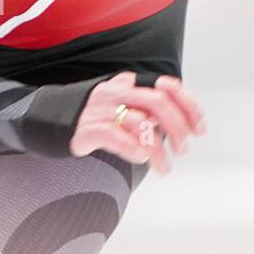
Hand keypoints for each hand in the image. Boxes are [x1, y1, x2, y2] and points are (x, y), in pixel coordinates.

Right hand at [69, 71, 206, 173]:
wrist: (54, 120)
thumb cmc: (98, 117)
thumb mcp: (125, 105)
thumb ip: (150, 107)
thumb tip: (184, 115)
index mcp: (131, 85)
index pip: (168, 87)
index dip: (189, 107)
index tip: (200, 130)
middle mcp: (118, 93)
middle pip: (158, 102)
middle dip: (177, 128)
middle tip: (183, 151)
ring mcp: (102, 109)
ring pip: (139, 123)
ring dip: (158, 149)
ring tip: (164, 168)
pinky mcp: (87, 128)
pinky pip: (115, 136)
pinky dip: (132, 148)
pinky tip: (140, 158)